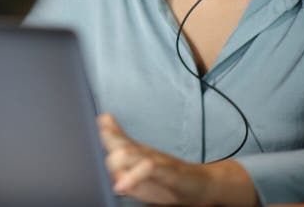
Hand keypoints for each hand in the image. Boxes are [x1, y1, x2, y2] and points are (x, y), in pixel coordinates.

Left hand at [97, 113, 212, 205]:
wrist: (202, 184)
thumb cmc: (170, 182)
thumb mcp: (144, 179)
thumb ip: (126, 175)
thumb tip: (112, 176)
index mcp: (138, 153)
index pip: (120, 138)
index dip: (109, 129)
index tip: (102, 118)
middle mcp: (145, 153)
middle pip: (123, 142)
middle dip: (110, 137)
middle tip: (101, 133)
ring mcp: (156, 160)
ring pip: (132, 153)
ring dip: (119, 156)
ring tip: (111, 162)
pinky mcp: (167, 172)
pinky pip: (148, 169)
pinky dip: (134, 176)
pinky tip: (122, 186)